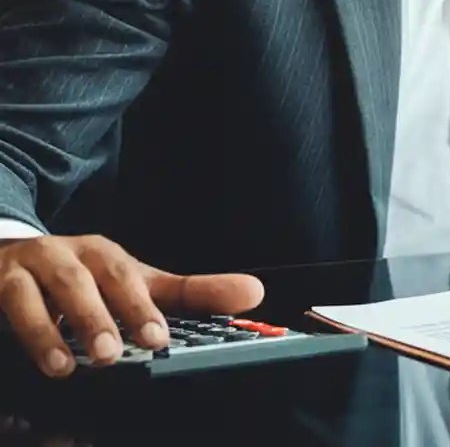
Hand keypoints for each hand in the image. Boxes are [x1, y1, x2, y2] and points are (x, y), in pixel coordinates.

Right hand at [0, 235, 263, 377]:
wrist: (6, 260)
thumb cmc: (83, 278)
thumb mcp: (135, 283)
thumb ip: (191, 292)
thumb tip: (254, 291)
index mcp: (104, 255)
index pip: (130, 277)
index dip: (143, 306)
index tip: (158, 338)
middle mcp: (65, 255)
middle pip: (87, 279)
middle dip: (105, 313)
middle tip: (119, 351)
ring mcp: (24, 268)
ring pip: (37, 292)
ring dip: (54, 327)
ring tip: (75, 364)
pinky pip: (6, 304)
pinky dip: (21, 332)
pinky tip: (43, 361)